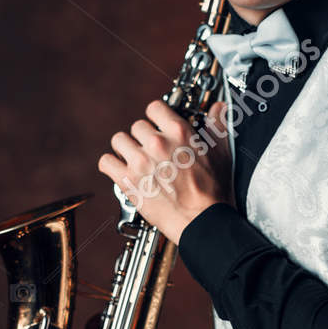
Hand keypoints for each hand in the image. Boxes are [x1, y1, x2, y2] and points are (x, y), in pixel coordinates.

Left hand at [98, 99, 232, 244]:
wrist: (203, 220)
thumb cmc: (213, 190)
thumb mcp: (221, 152)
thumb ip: (217, 125)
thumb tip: (218, 109)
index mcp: (178, 132)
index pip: (154, 108)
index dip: (156, 117)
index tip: (157, 126)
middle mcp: (157, 143)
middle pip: (137, 126)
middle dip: (143, 137)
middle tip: (151, 150)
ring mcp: (140, 161)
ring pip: (118, 140)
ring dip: (125, 149)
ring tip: (134, 158)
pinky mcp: (128, 181)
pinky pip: (106, 162)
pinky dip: (111, 165)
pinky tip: (121, 169)